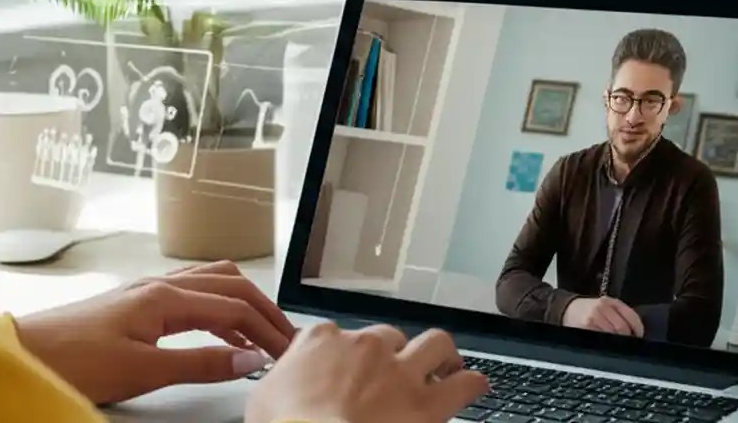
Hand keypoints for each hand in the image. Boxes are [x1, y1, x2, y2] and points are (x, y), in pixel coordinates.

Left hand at [13, 260, 294, 404]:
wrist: (23, 352)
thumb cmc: (73, 359)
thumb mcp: (143, 370)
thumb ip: (200, 364)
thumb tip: (249, 360)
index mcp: (165, 297)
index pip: (235, 308)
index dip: (267, 331)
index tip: (288, 354)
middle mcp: (160, 284)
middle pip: (231, 286)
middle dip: (264, 310)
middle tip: (287, 339)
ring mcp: (147, 289)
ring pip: (212, 282)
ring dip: (243, 303)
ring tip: (262, 332)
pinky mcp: (136, 302)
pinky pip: (192, 294)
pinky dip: (218, 307)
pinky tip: (221, 330)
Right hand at [245, 322, 489, 422]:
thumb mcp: (262, 400)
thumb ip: (282, 380)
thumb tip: (282, 387)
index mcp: (320, 341)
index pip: (333, 333)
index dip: (342, 351)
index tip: (343, 365)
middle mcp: (364, 346)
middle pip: (388, 335)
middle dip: (395, 351)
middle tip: (397, 370)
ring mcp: (399, 371)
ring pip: (435, 343)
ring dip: (442, 354)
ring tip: (446, 363)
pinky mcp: (426, 403)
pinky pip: (464, 384)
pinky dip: (472, 383)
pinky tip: (475, 386)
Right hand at [562, 296, 643, 336]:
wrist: (566, 309)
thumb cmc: (588, 310)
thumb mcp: (605, 307)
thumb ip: (619, 315)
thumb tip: (635, 332)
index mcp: (611, 301)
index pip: (631, 316)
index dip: (638, 329)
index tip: (638, 336)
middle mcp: (603, 307)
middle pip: (623, 327)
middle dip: (627, 337)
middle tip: (627, 343)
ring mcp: (594, 316)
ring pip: (613, 334)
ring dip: (617, 341)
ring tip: (615, 344)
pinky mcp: (586, 326)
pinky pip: (602, 337)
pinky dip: (606, 342)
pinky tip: (605, 343)